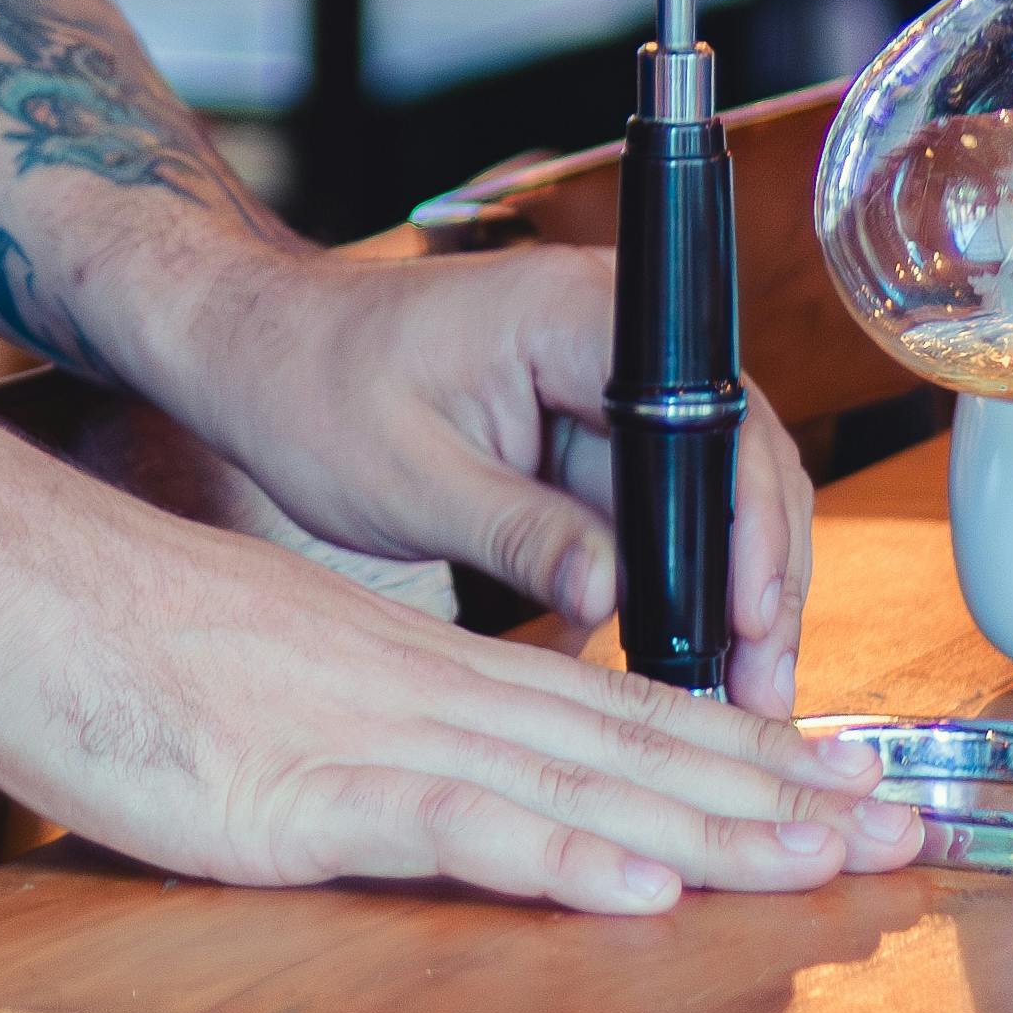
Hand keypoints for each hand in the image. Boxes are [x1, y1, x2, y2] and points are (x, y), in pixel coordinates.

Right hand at [0, 416, 920, 916]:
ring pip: (579, 783)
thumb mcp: (262, 686)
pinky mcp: (297, 791)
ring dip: (717, 828)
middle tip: (911, 835)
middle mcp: (423, 696)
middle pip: (636, 749)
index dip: (744, 760)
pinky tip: (642, 884)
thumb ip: (357, 740)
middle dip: (781, 799)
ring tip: (832, 859)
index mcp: (420, 674)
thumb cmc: (105, 637)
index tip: (849, 794)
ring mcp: (367, 738)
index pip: (618, 718)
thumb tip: (423, 796)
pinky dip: (557, 856)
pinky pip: (451, 826)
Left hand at [145, 235, 818, 713]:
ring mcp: (600, 383)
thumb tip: (617, 599)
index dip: (747, 525)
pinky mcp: (579, 428)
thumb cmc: (309, 389)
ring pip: (698, 496)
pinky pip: (645, 508)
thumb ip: (521, 534)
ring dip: (714, 590)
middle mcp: (610, 334)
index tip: (757, 619)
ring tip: (732, 696)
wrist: (251, 350)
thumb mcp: (409, 478)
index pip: (708, 421)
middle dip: (753, 580)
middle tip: (762, 690)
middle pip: (729, 462)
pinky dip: (659, 578)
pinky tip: (663, 663)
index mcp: (575, 316)